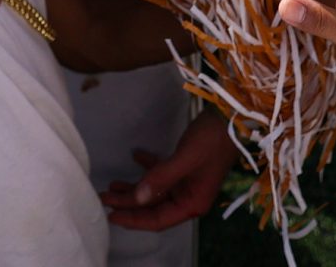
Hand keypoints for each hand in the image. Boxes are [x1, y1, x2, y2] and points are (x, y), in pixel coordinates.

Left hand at [102, 111, 237, 230]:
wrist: (233, 116)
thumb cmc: (211, 140)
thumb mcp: (184, 159)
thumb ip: (160, 179)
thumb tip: (137, 199)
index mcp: (192, 203)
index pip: (158, 219)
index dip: (134, 219)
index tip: (111, 215)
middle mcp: (189, 196)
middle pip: (153, 205)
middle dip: (129, 202)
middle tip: (103, 197)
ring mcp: (188, 182)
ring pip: (156, 190)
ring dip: (135, 187)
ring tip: (112, 184)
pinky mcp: (186, 166)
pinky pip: (163, 172)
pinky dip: (149, 166)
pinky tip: (136, 156)